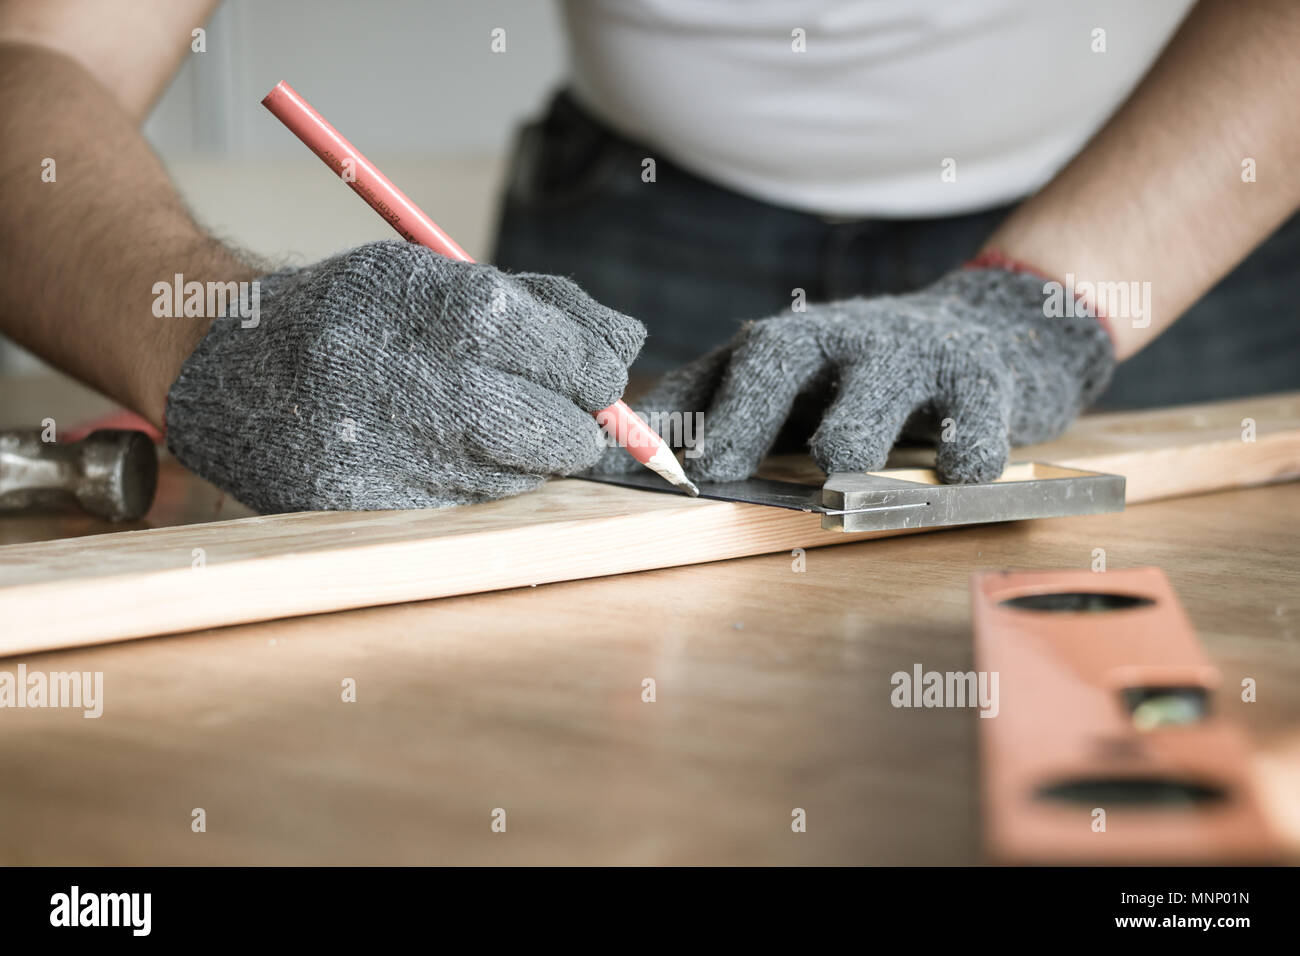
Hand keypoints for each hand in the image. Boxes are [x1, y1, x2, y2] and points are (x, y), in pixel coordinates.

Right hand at [164, 240, 644, 511]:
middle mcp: (424, 386)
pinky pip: (463, 507)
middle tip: (561, 413)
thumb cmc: (354, 310)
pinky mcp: (367, 506)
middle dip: (576, 427)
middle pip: (557, 434)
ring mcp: (393, 455)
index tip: (593, 372)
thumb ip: (546, 304)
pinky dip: (471, 482)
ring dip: (524, 456)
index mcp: (450, 310)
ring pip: (517, 479)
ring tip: (484, 420)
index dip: (595, 370)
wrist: (224, 358)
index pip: (576, 360)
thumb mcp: (441, 275)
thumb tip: (629, 342)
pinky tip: (439, 450)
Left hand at [596, 267, 1113, 483]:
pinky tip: (957, 471)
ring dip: (853, 435)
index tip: (671, 465)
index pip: (734, 365)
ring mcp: (916, 355)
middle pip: (783, 359)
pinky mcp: (984, 383)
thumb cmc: (862, 371)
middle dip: (746, 412)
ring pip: (875, 394)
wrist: (987, 329)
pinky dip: (963, 457)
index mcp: (794, 339)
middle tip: (719, 467)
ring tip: (841, 468)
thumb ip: (715, 399)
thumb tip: (627, 442)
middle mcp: (846, 337)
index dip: (697, 411)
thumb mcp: (789, 374)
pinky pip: (971, 428)